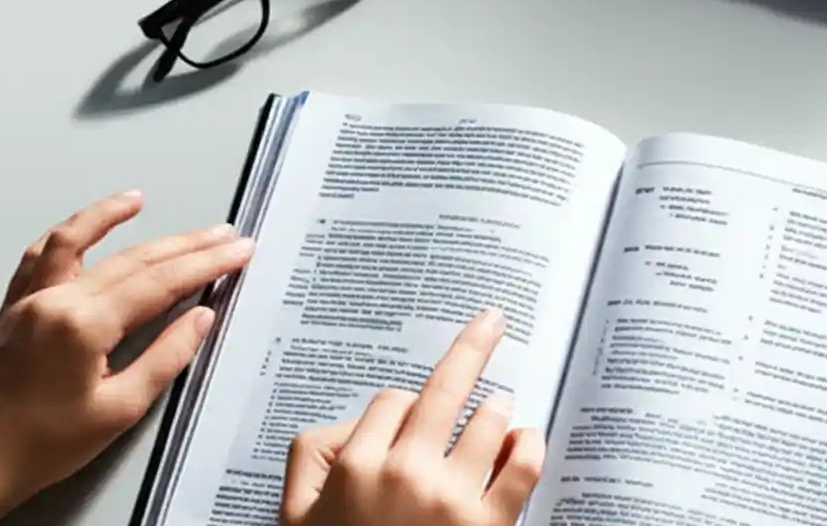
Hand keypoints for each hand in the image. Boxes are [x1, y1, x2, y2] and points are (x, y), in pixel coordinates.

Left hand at [0, 190, 253, 525]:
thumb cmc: (46, 444)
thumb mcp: (122, 409)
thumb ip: (166, 357)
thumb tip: (200, 319)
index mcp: (84, 327)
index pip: (161, 282)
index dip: (207, 264)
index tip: (238, 251)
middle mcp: (56, 302)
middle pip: (134, 259)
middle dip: (186, 244)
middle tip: (225, 235)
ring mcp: (32, 300)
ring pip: (81, 243)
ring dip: (113, 217)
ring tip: (141, 200)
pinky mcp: (17, 307)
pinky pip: (41, 254)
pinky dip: (67, 232)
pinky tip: (86, 223)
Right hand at [281, 309, 544, 525]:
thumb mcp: (296, 513)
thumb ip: (312, 454)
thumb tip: (360, 417)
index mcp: (357, 465)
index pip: (393, 399)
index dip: (403, 404)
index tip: (410, 416)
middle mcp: (406, 473)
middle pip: (446, 388)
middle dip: (474, 345)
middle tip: (494, 319)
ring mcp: (452, 500)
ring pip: (489, 420)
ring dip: (498, 408)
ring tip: (500, 407)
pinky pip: (522, 465)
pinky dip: (529, 444)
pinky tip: (526, 438)